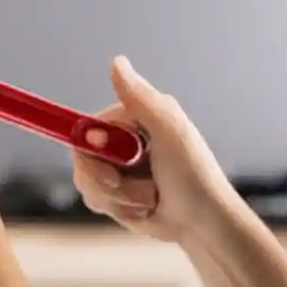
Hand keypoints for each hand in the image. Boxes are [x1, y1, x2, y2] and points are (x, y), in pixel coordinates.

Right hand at [73, 56, 240, 242]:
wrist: (204, 225)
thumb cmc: (194, 176)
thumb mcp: (169, 130)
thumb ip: (139, 98)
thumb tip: (116, 61)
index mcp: (137, 118)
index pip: (90, 126)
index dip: (91, 147)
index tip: (111, 162)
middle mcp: (126, 140)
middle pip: (83, 155)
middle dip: (103, 179)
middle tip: (123, 187)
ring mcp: (121, 168)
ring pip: (86, 180)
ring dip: (115, 196)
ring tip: (146, 199)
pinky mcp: (118, 195)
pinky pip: (95, 199)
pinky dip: (118, 208)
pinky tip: (143, 208)